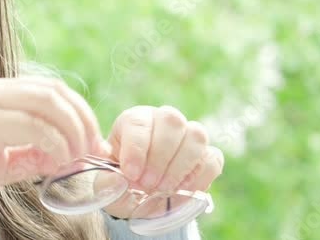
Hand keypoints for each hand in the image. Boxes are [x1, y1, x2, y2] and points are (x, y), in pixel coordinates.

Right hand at [0, 76, 107, 203]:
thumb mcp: (0, 161)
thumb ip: (29, 155)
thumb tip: (62, 159)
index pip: (48, 90)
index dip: (77, 112)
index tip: (91, 141)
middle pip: (54, 91)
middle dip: (81, 119)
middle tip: (90, 149)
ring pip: (48, 102)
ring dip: (71, 130)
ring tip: (76, 157)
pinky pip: (33, 125)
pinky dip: (53, 143)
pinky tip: (56, 161)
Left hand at [101, 105, 223, 218]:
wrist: (140, 199)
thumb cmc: (120, 184)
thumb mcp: (106, 184)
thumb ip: (106, 181)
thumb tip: (119, 178)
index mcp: (134, 120)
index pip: (139, 122)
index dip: (137, 149)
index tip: (131, 174)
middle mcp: (163, 121)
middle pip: (172, 120)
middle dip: (160, 156)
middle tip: (148, 183)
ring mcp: (188, 136)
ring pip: (196, 135)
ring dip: (180, 166)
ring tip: (164, 188)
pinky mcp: (207, 155)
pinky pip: (213, 158)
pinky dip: (200, 177)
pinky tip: (182, 190)